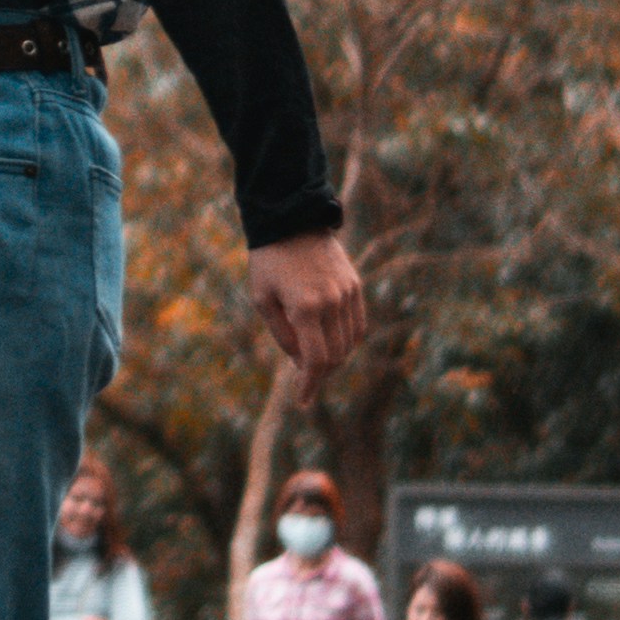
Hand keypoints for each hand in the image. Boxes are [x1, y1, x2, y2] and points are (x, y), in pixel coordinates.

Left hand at [249, 228, 368, 381]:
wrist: (291, 219)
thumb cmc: (268, 261)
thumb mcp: (262, 300)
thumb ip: (282, 334)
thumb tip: (300, 362)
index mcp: (305, 308)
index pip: (316, 360)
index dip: (310, 385)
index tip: (303, 400)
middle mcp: (332, 302)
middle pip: (336, 356)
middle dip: (320, 373)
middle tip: (304, 380)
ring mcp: (347, 293)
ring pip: (349, 342)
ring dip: (335, 358)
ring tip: (314, 360)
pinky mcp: (355, 284)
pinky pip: (357, 323)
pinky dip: (347, 339)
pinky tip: (331, 341)